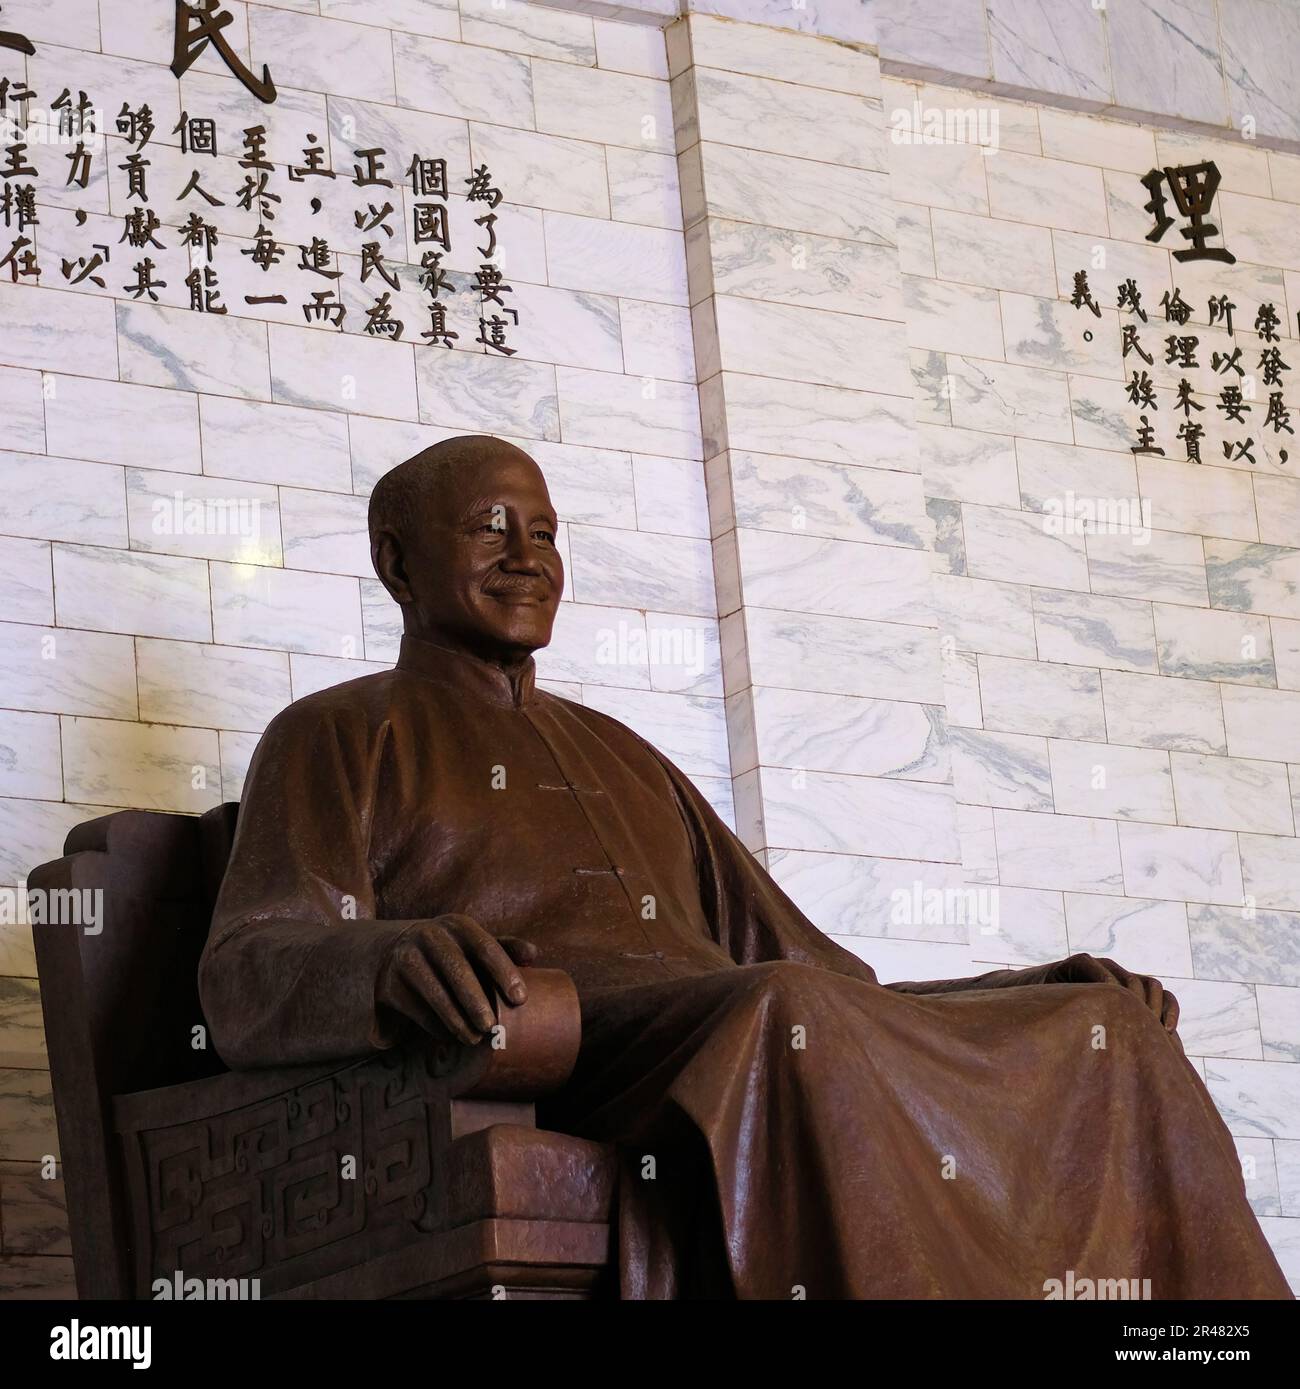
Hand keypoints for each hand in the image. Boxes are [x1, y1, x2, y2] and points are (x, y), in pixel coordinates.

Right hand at [376, 914, 539, 1045]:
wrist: (396, 953)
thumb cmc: (452, 952)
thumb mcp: (475, 945)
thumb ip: (506, 949)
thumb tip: (534, 955)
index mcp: (458, 925)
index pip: (486, 946)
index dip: (504, 972)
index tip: (521, 999)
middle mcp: (430, 936)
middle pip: (457, 970)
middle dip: (475, 1001)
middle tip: (491, 1028)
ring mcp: (406, 957)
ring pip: (434, 993)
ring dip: (455, 1020)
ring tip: (473, 1039)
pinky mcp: (389, 983)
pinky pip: (416, 1009)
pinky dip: (435, 1025)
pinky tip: (449, 1036)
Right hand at [1040, 952, 1180, 1044]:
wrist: (1026, 1008)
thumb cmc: (1065, 1029)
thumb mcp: (1103, 1038)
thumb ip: (1126, 1043)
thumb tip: (1158, 1068)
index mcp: (1128, 992)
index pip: (1161, 994)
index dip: (1169, 1010)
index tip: (1167, 1033)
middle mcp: (1117, 977)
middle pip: (1150, 985)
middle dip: (1154, 1009)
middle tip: (1149, 1033)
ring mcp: (1098, 968)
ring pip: (1128, 978)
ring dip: (1134, 1000)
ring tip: (1130, 1023)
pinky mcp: (1076, 964)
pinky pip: (1097, 968)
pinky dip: (1105, 984)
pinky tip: (1106, 1004)